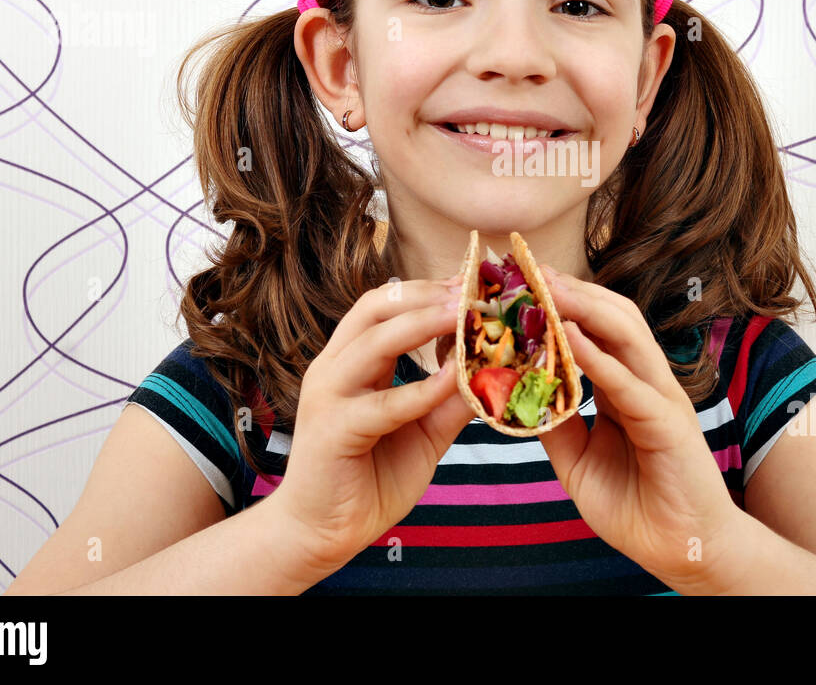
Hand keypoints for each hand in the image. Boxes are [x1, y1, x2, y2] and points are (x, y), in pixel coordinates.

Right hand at [264, 277, 474, 579]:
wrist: (321, 533)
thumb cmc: (370, 478)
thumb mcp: (424, 431)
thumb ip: (451, 399)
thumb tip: (494, 368)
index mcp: (353, 361)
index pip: (387, 306)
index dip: (431, 290)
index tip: (476, 283)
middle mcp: (335, 368)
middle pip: (376, 307)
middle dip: (428, 294)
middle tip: (473, 290)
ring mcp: (328, 395)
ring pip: (374, 342)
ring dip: (423, 325)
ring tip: (465, 317)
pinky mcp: (332, 431)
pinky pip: (381, 404)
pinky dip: (419, 390)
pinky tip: (451, 381)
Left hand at [536, 265, 742, 593]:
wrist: (680, 550)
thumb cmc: (635, 504)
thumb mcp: (576, 459)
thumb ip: (554, 422)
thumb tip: (518, 389)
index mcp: (625, 386)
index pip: (595, 329)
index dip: (561, 303)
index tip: (521, 284)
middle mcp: (646, 381)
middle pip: (612, 317)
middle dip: (572, 290)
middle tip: (529, 270)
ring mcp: (661, 397)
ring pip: (626, 335)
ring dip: (584, 308)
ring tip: (546, 289)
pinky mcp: (668, 424)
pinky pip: (630, 384)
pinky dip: (599, 358)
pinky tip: (569, 339)